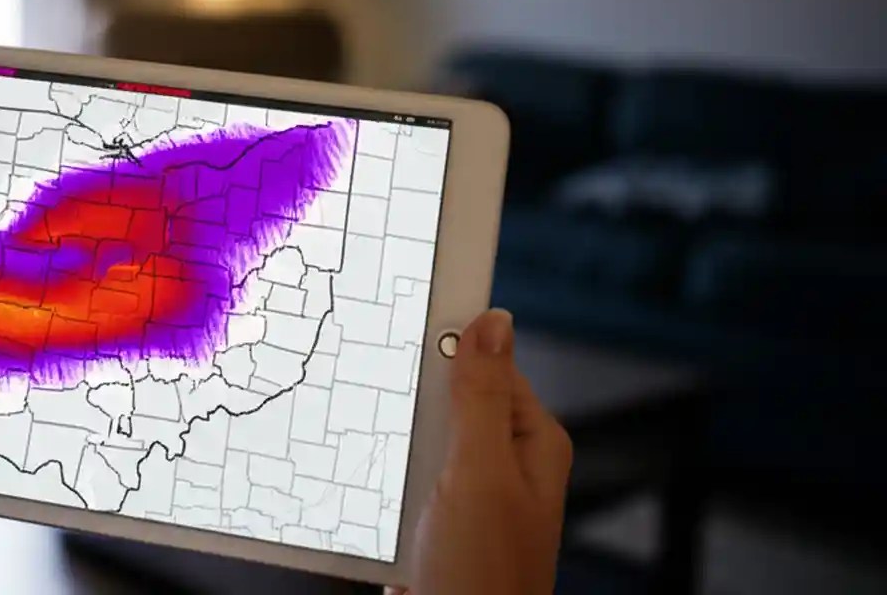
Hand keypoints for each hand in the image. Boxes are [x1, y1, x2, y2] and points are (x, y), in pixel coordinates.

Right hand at [391, 309, 572, 594]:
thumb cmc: (483, 577)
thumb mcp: (480, 474)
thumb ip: (481, 398)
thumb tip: (492, 322)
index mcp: (531, 443)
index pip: (491, 365)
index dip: (449, 343)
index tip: (404, 321)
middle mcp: (504, 465)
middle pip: (448, 400)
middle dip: (409, 397)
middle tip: (370, 385)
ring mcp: (468, 496)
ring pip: (418, 440)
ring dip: (388, 441)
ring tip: (364, 443)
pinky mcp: (434, 523)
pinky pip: (402, 480)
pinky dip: (379, 478)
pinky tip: (358, 481)